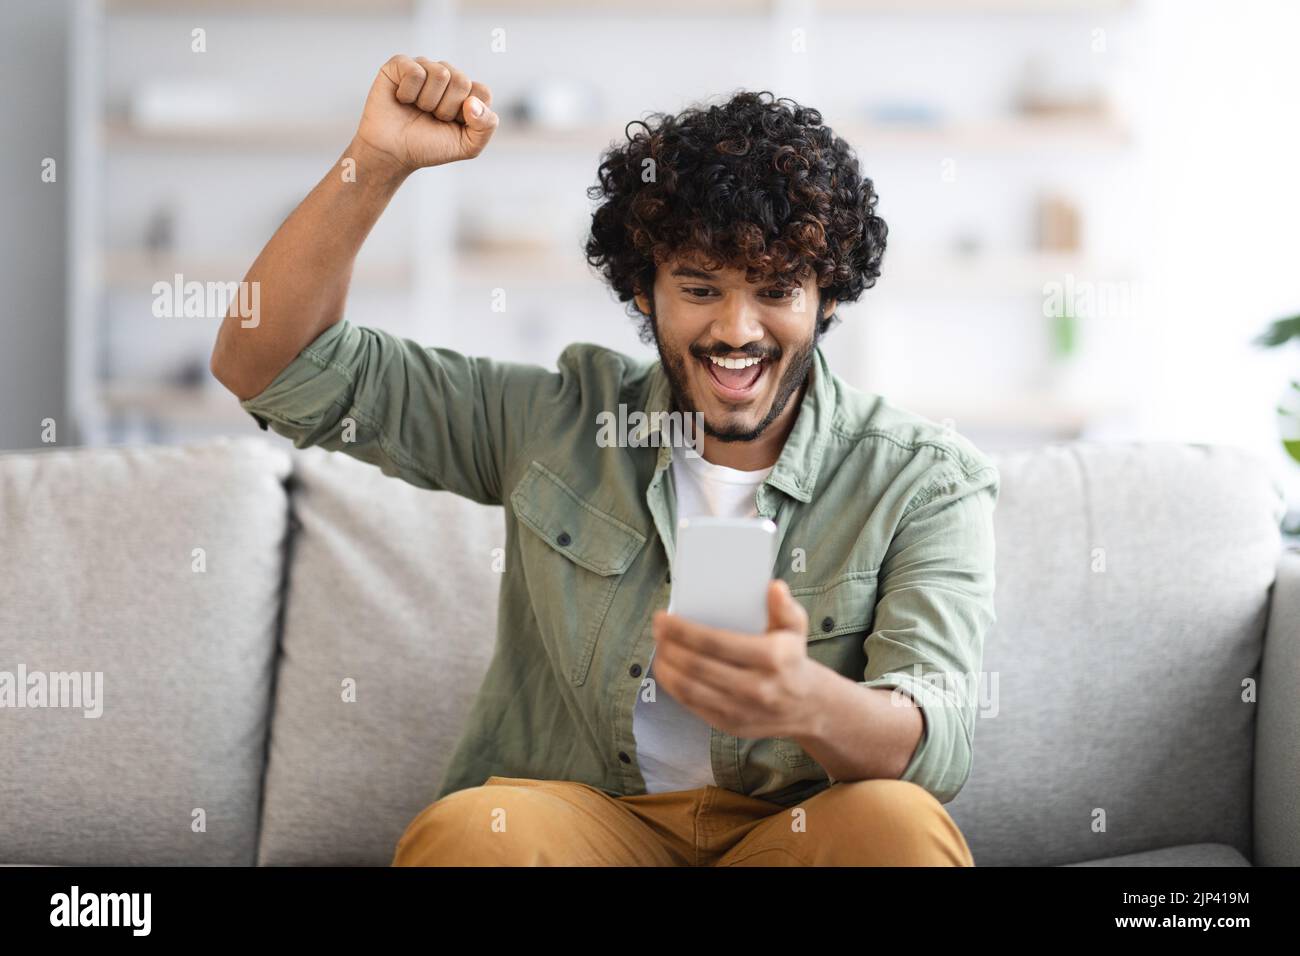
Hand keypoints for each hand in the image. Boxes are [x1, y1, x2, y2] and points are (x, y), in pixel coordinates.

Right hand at [355, 55, 498, 172]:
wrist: (393, 153)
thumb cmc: (429, 147)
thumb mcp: (468, 146)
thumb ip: (486, 126)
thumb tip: (472, 101)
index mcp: (466, 92)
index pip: (482, 92)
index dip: (468, 114)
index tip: (453, 125)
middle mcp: (447, 76)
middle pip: (462, 81)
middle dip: (446, 109)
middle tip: (432, 118)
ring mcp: (424, 67)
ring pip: (441, 73)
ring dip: (428, 101)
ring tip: (417, 109)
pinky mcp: (401, 64)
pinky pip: (415, 72)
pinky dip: (408, 93)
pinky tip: (402, 99)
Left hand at [650, 579, 824, 739]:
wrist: (808, 707)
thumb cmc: (793, 660)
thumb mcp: (795, 629)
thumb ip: (784, 607)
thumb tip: (774, 587)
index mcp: (772, 658)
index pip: (715, 643)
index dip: (683, 631)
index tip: (663, 618)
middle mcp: (756, 687)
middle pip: (697, 666)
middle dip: (669, 646)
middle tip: (657, 629)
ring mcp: (742, 710)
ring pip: (690, 689)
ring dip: (666, 667)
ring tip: (659, 648)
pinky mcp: (730, 726)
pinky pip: (693, 706)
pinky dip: (674, 687)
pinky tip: (667, 670)